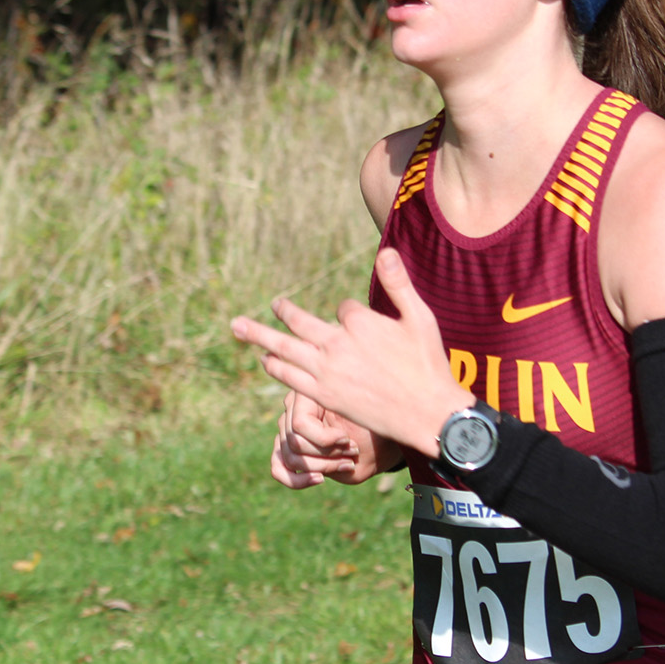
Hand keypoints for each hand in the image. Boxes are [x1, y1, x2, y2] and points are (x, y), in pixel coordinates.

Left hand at [232, 248, 472, 456]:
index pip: (342, 309)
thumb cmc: (427, 364)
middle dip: (284, 311)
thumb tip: (386, 251)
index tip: (365, 327)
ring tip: (237, 327)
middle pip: (299, 322)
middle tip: (274, 304)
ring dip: (259, 336)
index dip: (351, 315)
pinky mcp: (323, 395)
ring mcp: (326, 371)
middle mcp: (337, 344)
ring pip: (284, 348)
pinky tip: (265, 360)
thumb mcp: (419, 317)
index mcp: (360, 321)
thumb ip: (398, 284)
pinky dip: (275, 366)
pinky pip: (290, 377)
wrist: (426, 413)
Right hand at [269, 391, 396, 487]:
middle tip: (353, 451)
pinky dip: (296, 480)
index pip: (300, 424)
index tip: (348, 440)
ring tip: (346, 464)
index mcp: (307, 392)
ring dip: (322, 467)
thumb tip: (332, 425)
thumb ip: (345, 412)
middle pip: (295, 443)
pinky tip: (320, 479)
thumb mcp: (363, 414)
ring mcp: (287, 430)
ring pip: (290, 458)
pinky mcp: (287, 450)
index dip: (324, 439)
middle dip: (328, 454)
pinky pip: (278, 468)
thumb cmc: (372, 422)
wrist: (376, 436)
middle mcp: (292, 409)